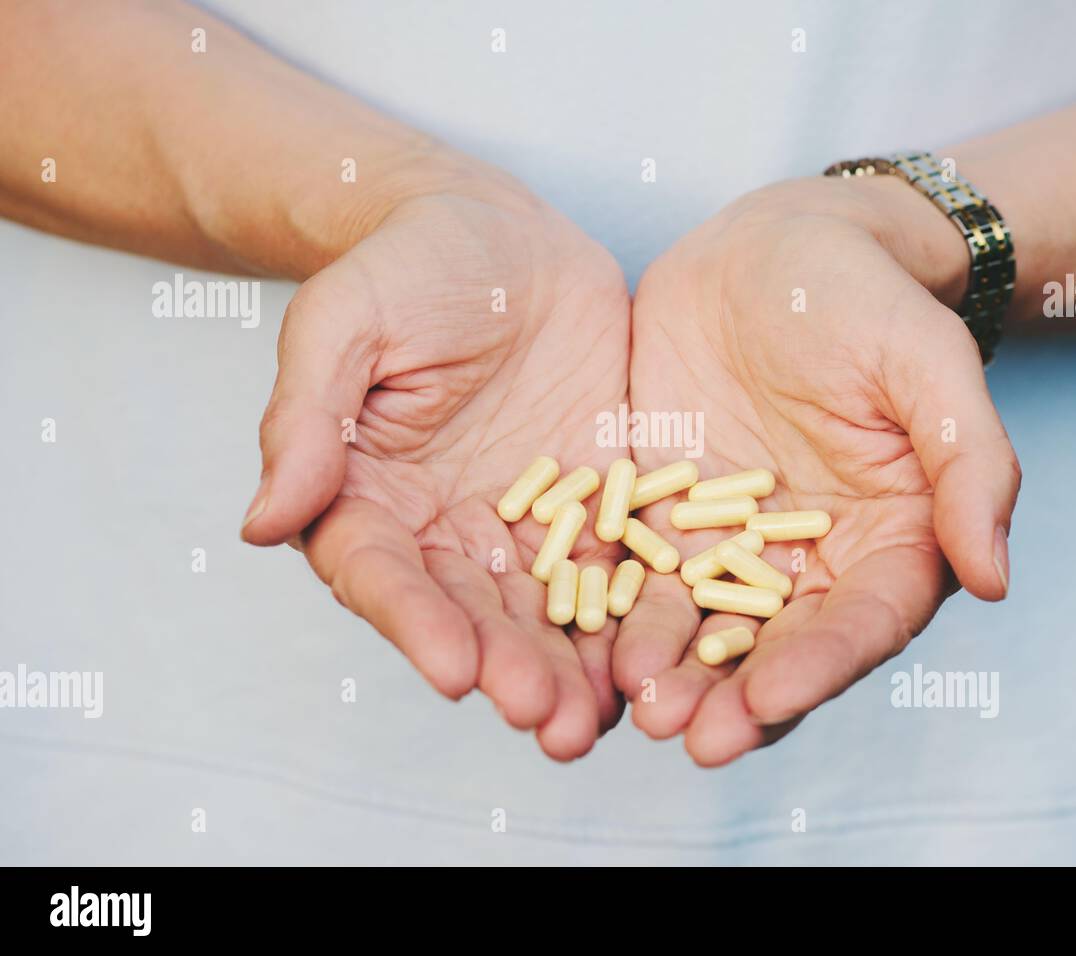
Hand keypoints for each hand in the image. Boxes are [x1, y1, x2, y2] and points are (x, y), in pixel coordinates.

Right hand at [241, 153, 630, 760]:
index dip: (417, 624)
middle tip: (548, 721)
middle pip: (472, 613)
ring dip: (571, 671)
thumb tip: (261, 521)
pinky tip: (655, 661)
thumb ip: (308, 417)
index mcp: (369, 497)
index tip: (454, 671)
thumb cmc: (407, 265)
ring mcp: (523, 523)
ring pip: (545, 611)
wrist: (499, 235)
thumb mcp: (346, 320)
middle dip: (509, 669)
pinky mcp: (595, 505)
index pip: (384, 575)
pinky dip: (632, 617)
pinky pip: (615, 568)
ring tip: (600, 723)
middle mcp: (443, 529)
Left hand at [615, 176, 1020, 765]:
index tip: (769, 700)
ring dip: (669, 672)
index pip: (859, 623)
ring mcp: (730, 542)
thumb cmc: (867, 297)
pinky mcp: (663, 515)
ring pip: (700, 627)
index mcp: (887, 540)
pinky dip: (614, 611)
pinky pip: (636, 573)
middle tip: (687, 736)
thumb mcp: (926, 365)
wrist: (778, 247)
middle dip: (733, 698)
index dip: (817, 667)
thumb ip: (968, 465)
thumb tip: (995, 580)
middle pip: (775, 647)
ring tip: (633, 706)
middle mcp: (809, 559)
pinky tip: (582, 641)